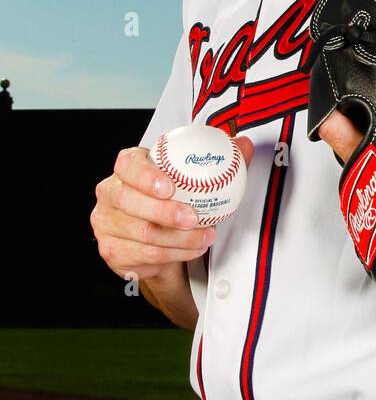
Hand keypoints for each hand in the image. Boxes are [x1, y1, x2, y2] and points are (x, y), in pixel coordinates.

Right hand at [91, 136, 254, 281]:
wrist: (161, 239)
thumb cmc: (174, 200)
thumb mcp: (194, 178)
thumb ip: (219, 159)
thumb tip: (244, 144)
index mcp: (128, 167)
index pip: (128, 165)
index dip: (145, 176)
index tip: (170, 186)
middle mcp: (110, 192)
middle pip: (130, 202)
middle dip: (165, 212)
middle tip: (194, 218)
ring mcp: (106, 222)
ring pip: (142, 233)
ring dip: (178, 238)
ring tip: (204, 237)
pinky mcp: (111, 249)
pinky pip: (144, 255)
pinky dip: (173, 254)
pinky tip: (191, 250)